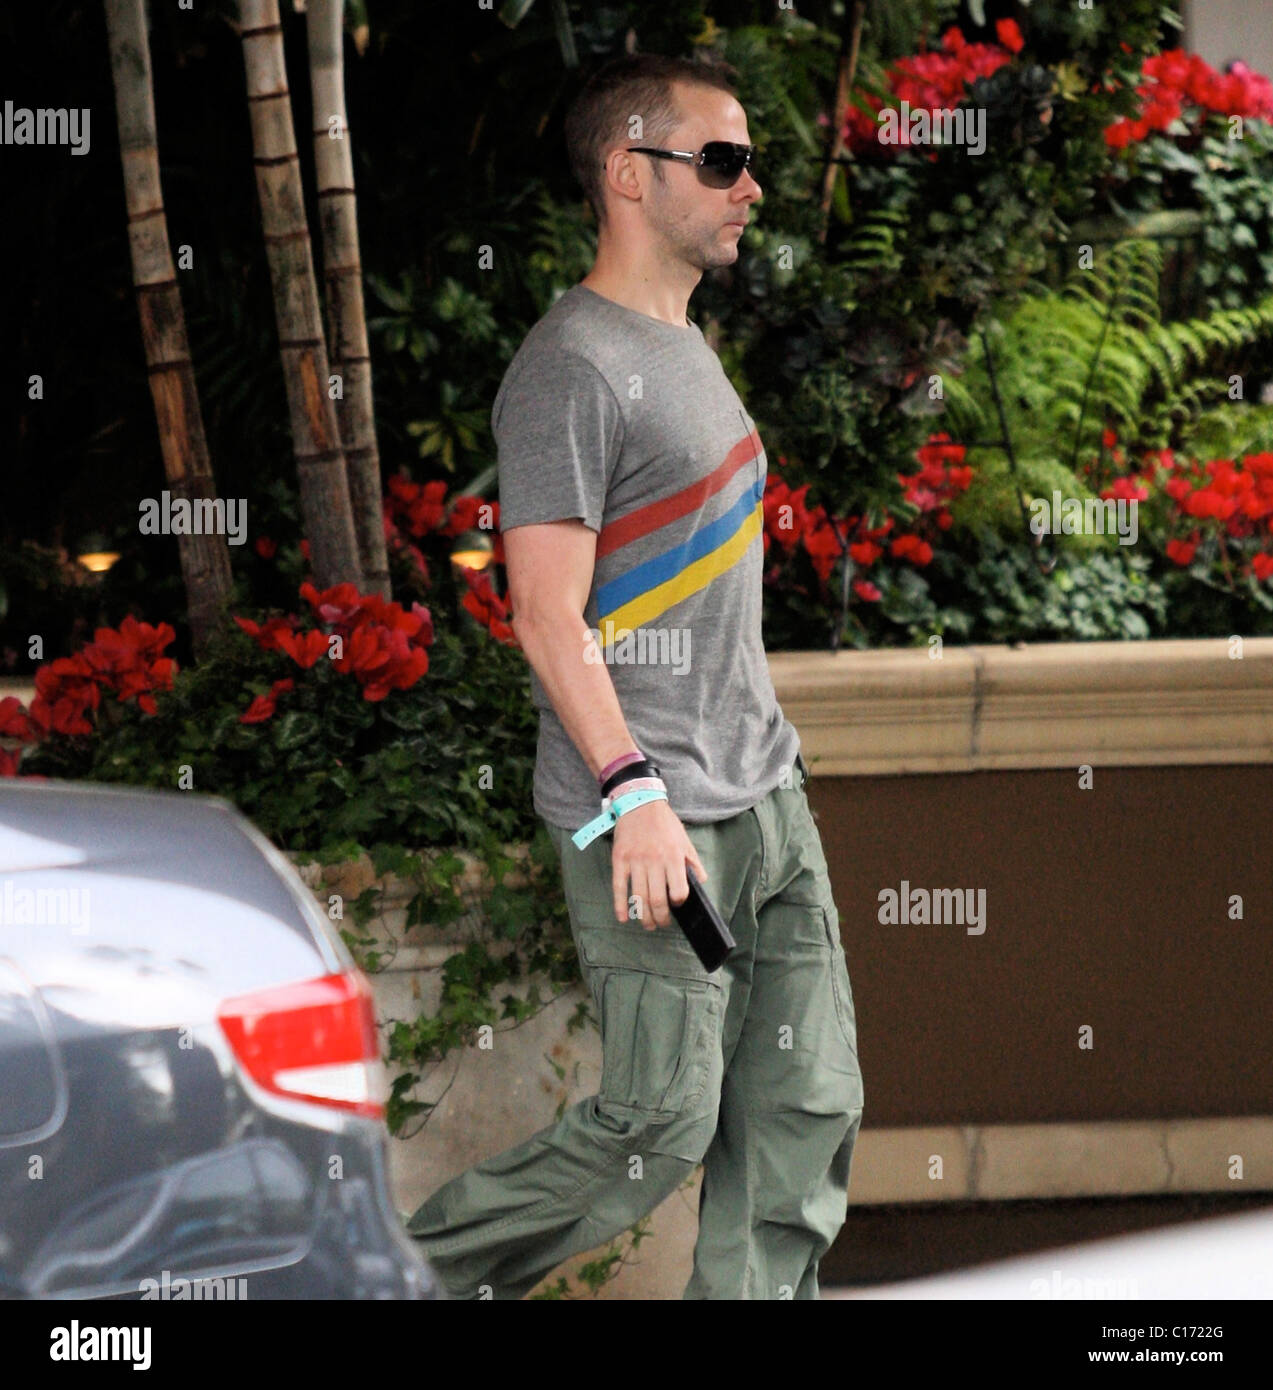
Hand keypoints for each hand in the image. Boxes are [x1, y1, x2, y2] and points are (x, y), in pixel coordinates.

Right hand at [611, 799, 707, 928]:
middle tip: (661, 924)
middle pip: (657, 899)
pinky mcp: (619, 859)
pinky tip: (623, 918)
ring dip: (643, 917)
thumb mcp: (685, 840)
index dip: (678, 902)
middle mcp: (654, 860)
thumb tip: (700, 883)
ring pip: (639, 897)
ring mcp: (635, 861)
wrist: (640, 803)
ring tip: (648, 924)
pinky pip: (619, 887)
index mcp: (673, 856)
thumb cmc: (665, 824)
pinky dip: (620, 906)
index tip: (676, 904)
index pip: (678, 890)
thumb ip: (693, 863)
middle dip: (660, 918)